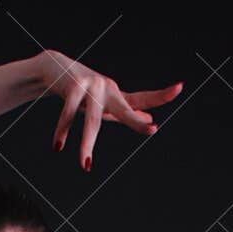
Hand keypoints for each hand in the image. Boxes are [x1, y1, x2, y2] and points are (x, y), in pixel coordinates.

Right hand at [36, 50, 181, 168]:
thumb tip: (148, 117)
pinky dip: (63, 131)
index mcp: (117, 95)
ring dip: (87, 144)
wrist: (53, 66)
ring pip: (92, 120)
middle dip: (136, 121)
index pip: (142, 97)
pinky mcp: (73, 85)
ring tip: (85, 165)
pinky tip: (58, 146)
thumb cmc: (83, 89)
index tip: (179, 87)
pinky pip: (68, 113)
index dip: (161, 95)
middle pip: (125, 110)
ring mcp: (91, 85)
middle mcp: (108, 87)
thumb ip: (126, 110)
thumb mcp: (105, 102)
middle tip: (152, 129)